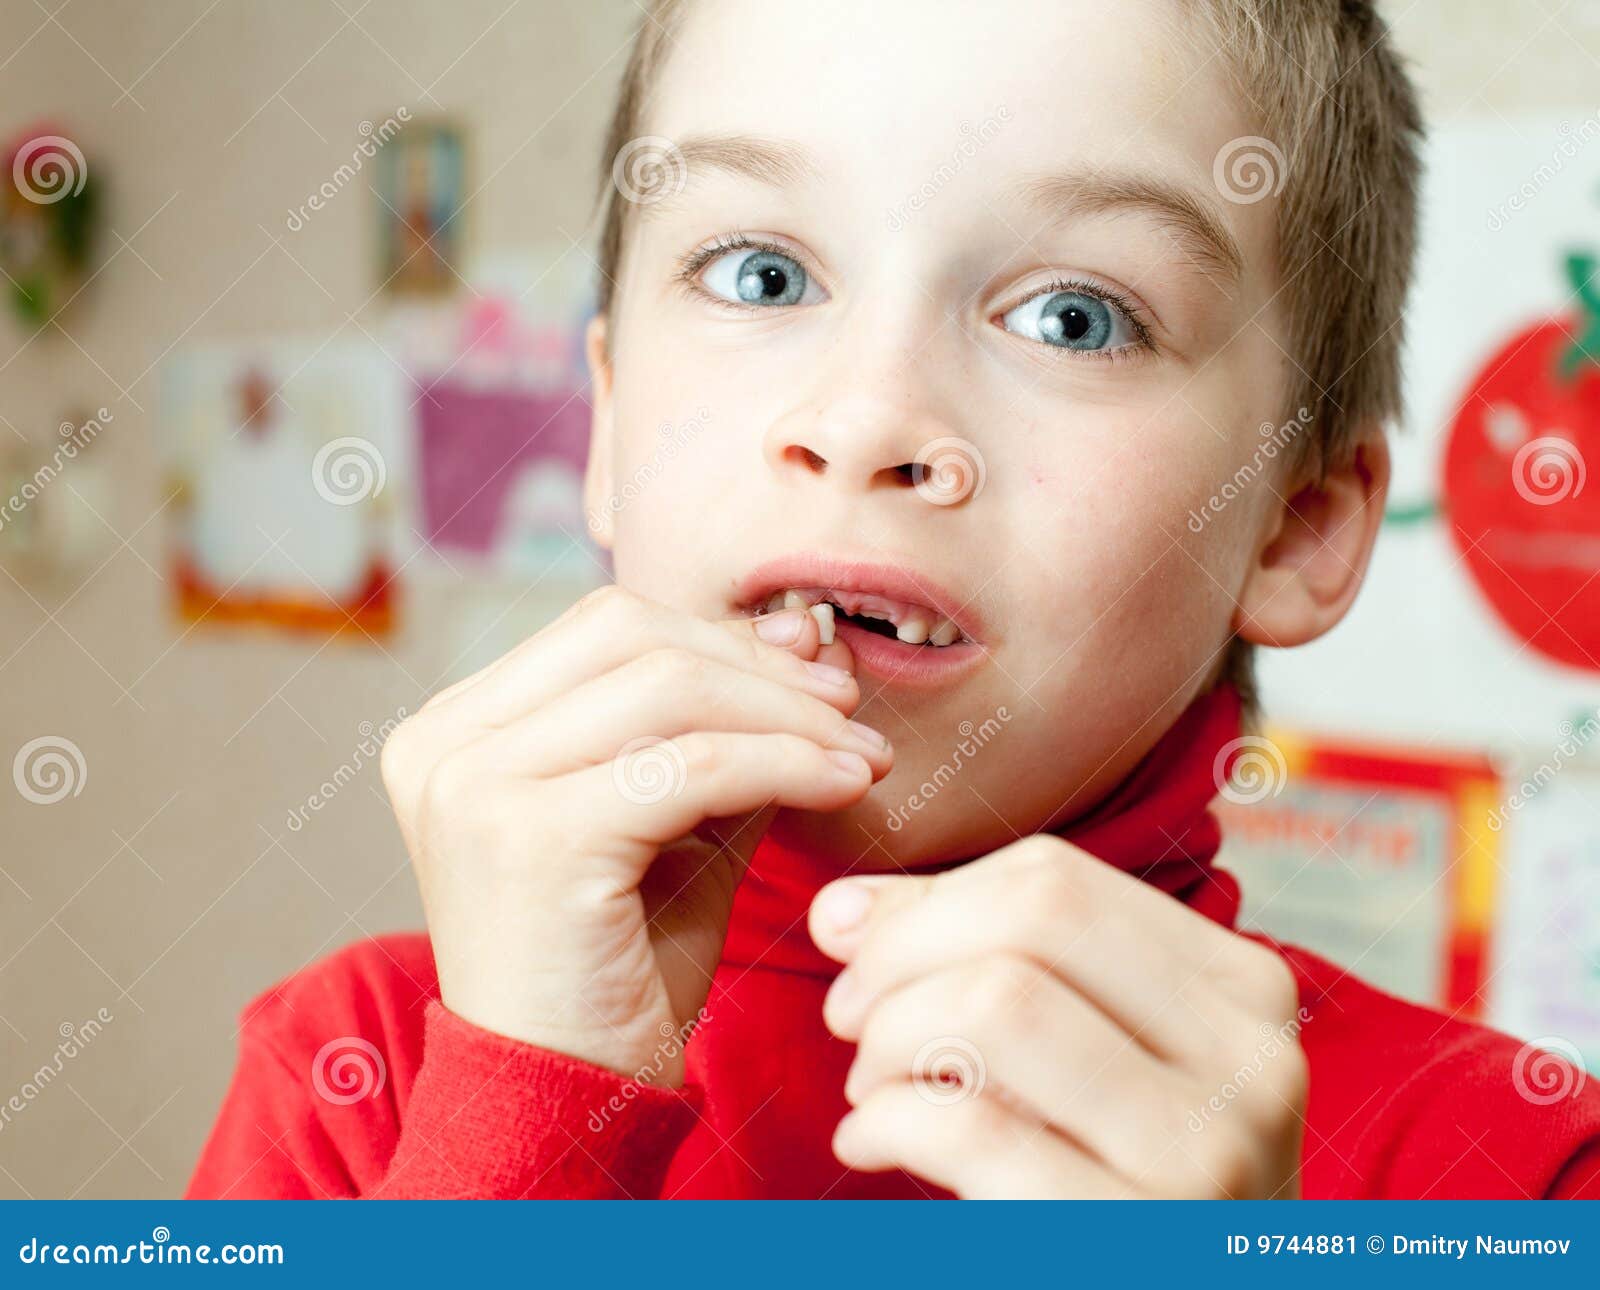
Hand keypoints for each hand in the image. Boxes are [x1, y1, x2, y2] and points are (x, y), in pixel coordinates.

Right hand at [381, 585, 892, 1083]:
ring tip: (862, 755)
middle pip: (633, 636)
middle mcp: (443, 743)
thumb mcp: (674, 823)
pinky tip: (844, 785)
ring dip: (789, 714)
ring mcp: (474, 784)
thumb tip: (801, 631)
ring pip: (671, 689)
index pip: (607, 628)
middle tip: (848, 709)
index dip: (722, 635)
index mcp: (457, 729)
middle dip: (760, 666)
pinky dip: (787, 764)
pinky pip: (695, 767)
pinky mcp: (531, 836)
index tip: (813, 668)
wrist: (562, 1102)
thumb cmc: (617, 969)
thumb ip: (726, 728)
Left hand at [808, 835, 1305, 1197]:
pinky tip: (868, 1144)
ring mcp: (1207, 1155)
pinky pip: (970, 1128)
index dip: (930, 902)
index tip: (861, 950)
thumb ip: (976, 961)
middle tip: (849, 1015)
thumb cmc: (1115, 1186)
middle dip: (901, 950)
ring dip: (890, 1034)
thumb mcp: (1086, 1062)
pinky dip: (885, 1120)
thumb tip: (839, 911)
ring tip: (868, 1086)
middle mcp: (1248, 1060)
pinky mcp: (1135, 1240)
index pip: (1056, 877)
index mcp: (1244, 988)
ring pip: (999, 1002)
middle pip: (1033, 916)